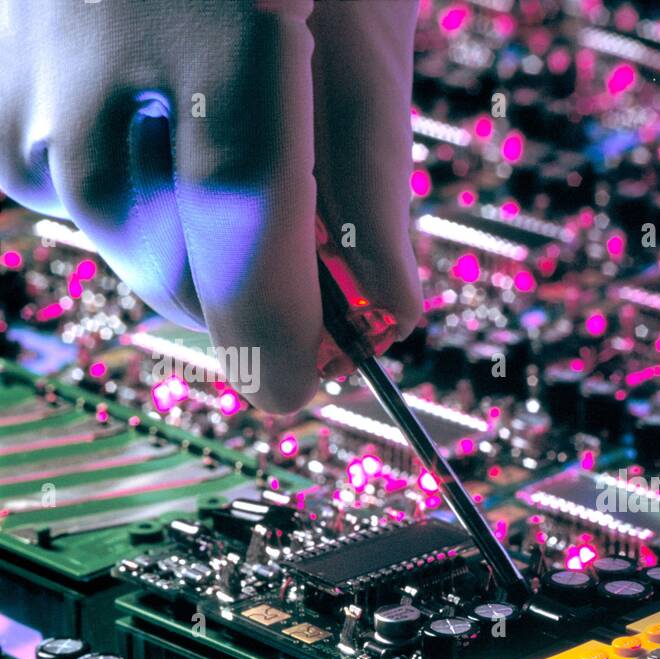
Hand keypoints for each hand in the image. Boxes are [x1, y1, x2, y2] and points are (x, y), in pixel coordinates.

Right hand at [0, 0, 420, 411]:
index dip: (279, 337)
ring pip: (120, 240)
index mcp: (228, 37)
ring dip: (189, 245)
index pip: (248, 238)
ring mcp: (33, 70)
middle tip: (311, 284)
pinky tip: (155, 124)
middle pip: (181, 266)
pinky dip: (124, 192)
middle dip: (251, 300)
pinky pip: (58, 190)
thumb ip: (377, 182)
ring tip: (229, 156)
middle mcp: (106, 58)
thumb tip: (396, 314)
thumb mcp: (366, 38)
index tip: (303, 393)